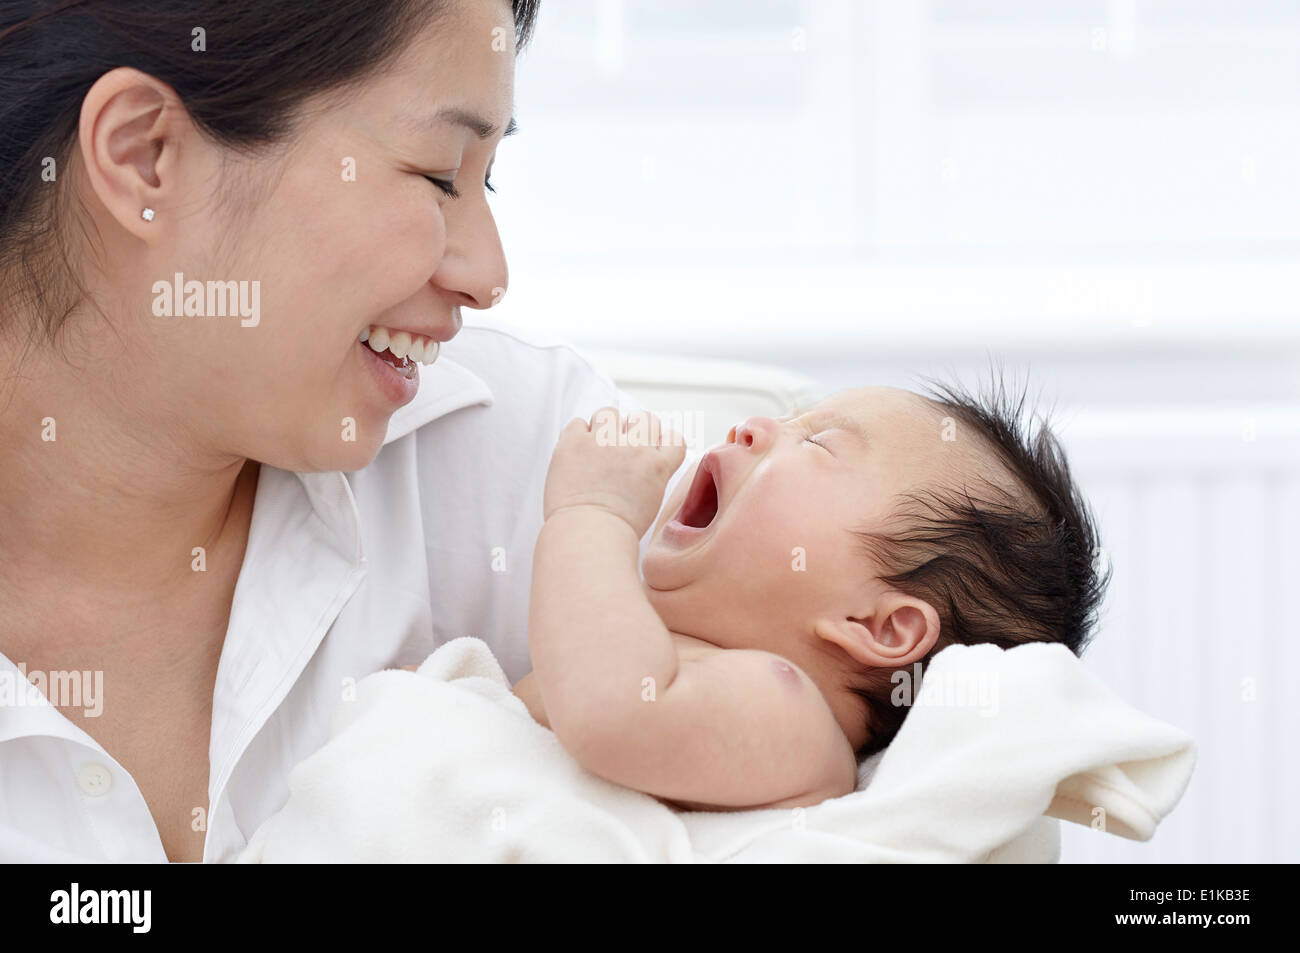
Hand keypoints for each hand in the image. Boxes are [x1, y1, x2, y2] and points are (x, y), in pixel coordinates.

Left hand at [543, 407, 685, 536]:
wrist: (588, 535)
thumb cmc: (617, 530)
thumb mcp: (651, 502)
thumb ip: (652, 476)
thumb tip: (646, 461)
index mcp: (658, 466)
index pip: (672, 437)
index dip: (661, 441)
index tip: (650, 449)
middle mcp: (635, 447)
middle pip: (644, 419)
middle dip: (634, 430)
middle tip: (620, 449)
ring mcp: (604, 441)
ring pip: (609, 413)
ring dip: (604, 427)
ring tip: (595, 448)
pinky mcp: (575, 442)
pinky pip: (579, 422)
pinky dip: (577, 434)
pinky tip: (577, 453)